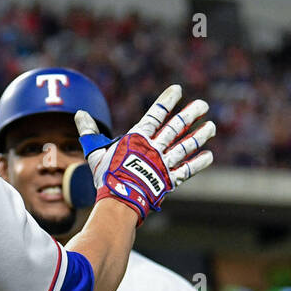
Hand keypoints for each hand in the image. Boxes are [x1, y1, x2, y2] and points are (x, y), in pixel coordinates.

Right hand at [75, 84, 214, 223]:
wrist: (119, 200)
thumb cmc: (106, 177)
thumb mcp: (96, 153)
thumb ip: (90, 133)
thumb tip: (79, 114)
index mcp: (138, 138)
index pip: (155, 114)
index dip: (166, 101)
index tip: (177, 90)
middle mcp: (154, 148)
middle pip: (176, 127)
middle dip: (190, 114)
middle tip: (203, 105)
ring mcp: (163, 163)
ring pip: (185, 145)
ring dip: (200, 135)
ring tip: (211, 127)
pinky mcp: (169, 180)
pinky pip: (187, 169)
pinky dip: (198, 163)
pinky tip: (209, 156)